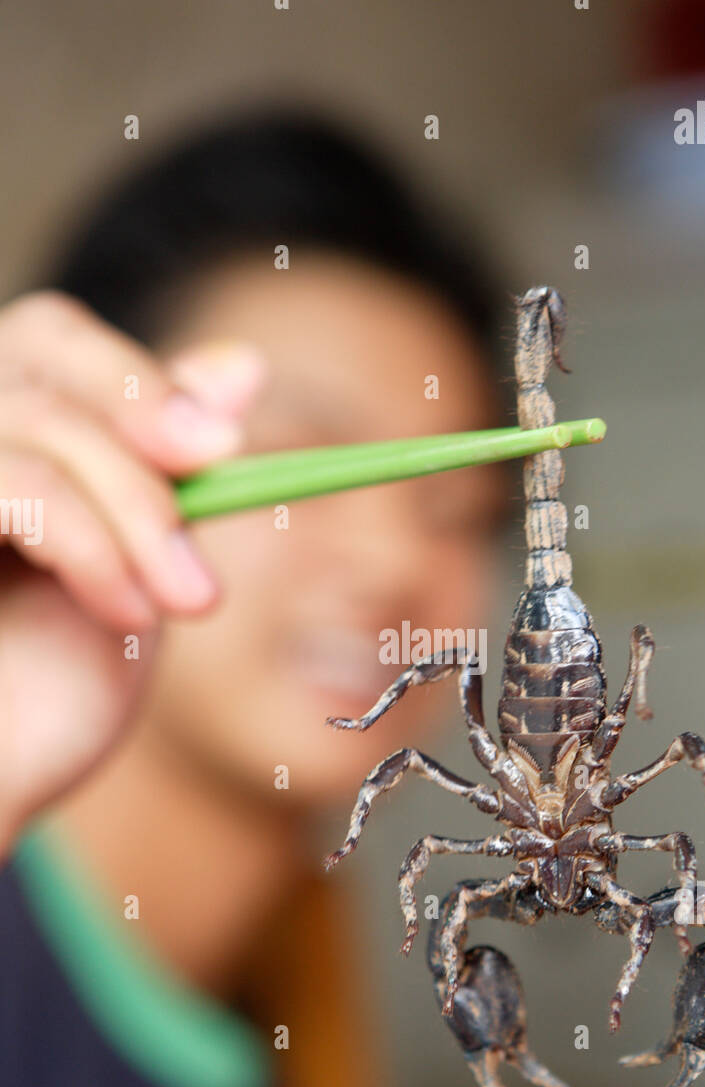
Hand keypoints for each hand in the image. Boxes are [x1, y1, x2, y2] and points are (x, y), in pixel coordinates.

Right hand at [0, 290, 263, 855]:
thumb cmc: (51, 693)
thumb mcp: (136, 568)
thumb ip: (169, 472)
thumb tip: (243, 363)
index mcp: (0, 432)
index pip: (54, 337)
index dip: (138, 374)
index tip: (224, 441)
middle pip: (40, 344)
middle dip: (146, 417)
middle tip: (218, 468)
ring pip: (33, 422)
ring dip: (136, 508)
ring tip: (190, 600)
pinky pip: (8, 482)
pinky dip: (86, 540)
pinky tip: (129, 613)